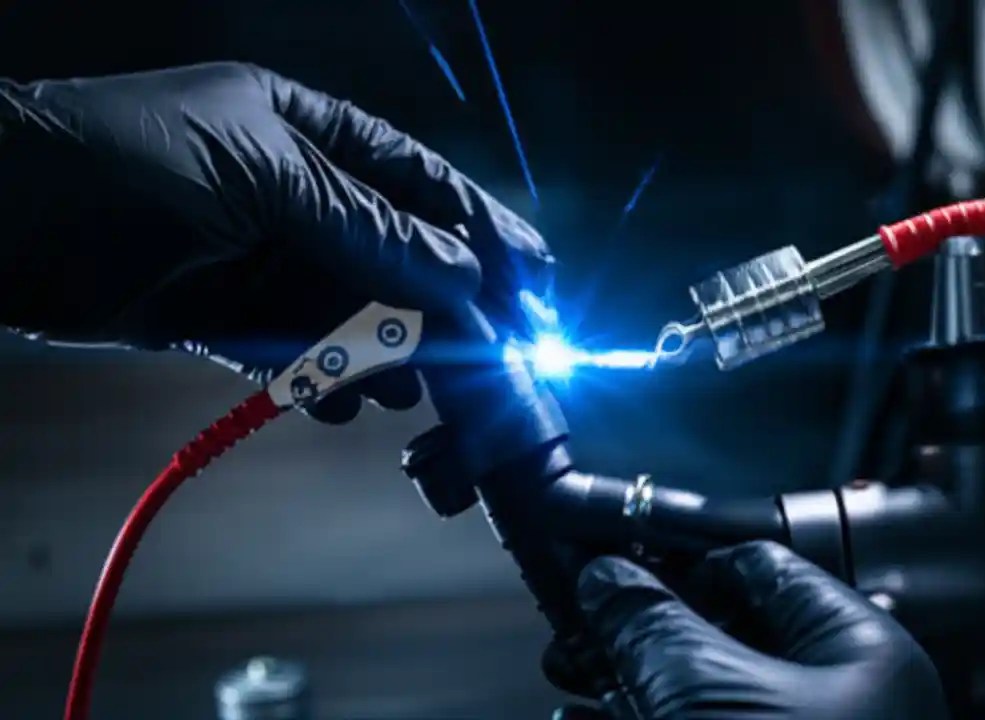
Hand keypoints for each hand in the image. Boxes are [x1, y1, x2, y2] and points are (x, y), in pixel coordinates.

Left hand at [0, 62, 551, 421]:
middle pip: (395, 254)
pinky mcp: (218, 312)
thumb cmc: (124, 162)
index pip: (421, 181)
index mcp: (309, 131)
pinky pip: (291, 352)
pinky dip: (318, 380)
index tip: (537, 282)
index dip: (484, 231)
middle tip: (487, 358)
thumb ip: (372, 230)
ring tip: (405, 387)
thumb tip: (466, 276)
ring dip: (381, 354)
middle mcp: (291, 190)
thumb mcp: (267, 179)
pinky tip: (337, 403)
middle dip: (440, 307)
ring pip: (348, 312)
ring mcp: (255, 253)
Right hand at [556, 542, 948, 719]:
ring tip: (565, 669)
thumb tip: (608, 577)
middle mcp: (836, 701)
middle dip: (640, 627)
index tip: (610, 554)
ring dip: (628, 680)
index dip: (679, 556)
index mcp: (856, 652)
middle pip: (723, 635)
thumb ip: (653, 626)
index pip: (761, 569)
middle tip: (576, 620)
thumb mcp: (707, 692)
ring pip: (702, 695)